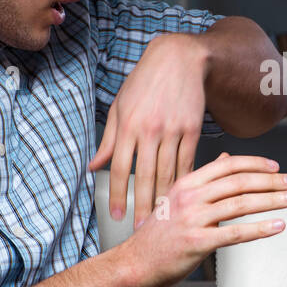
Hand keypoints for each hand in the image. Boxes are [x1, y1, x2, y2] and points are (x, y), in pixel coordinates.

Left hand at [88, 33, 207, 226]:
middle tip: (141, 227)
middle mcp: (150, 129)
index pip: (120, 168)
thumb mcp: (120, 106)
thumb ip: (108, 139)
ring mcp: (174, 130)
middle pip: (145, 177)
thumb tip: (93, 166)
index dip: (117, 195)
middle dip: (142, 206)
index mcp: (128, 125)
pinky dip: (185, 180)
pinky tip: (183, 194)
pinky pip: (188, 161)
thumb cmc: (145, 81)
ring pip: (168, 173)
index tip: (116, 214)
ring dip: (165, 199)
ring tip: (162, 218)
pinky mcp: (193, 129)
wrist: (179, 59)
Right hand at [112, 152, 286, 286]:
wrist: (134, 263)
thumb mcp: (176, 197)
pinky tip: (276, 226)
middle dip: (272, 181)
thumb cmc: (156, 235)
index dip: (257, 164)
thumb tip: (225, 159)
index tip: (276, 167)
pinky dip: (260, 228)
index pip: (229, 165)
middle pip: (239, 182)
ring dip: (272, 201)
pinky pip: (235, 233)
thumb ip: (203, 178)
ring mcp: (193, 219)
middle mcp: (190, 197)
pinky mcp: (197, 242)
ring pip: (241, 204)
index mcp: (187, 183)